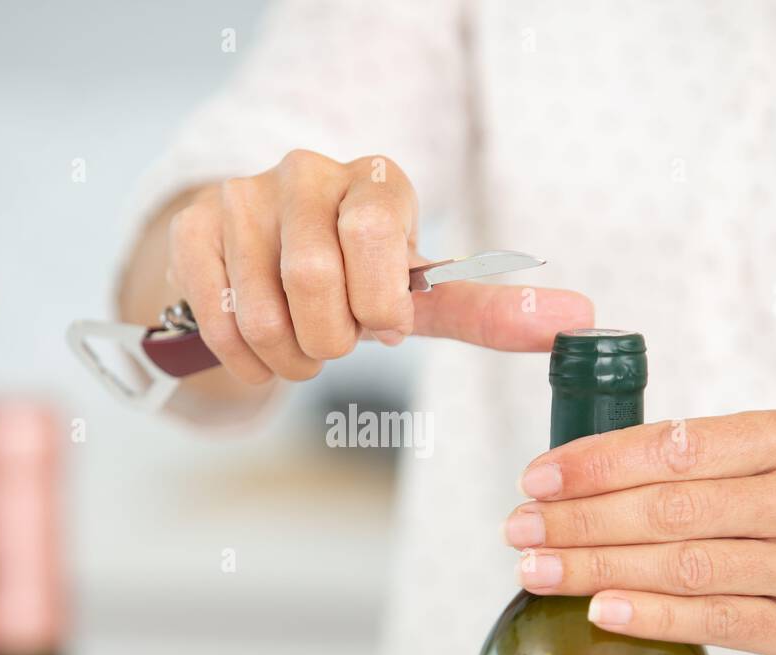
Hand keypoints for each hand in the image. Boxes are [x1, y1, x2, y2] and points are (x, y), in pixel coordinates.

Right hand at [152, 150, 591, 383]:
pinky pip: (219, 318)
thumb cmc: (350, 281)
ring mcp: (243, 195)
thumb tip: (581, 323)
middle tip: (332, 344)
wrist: (259, 265)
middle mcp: (307, 172)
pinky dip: (244, 360)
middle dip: (329, 343)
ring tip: (298, 349)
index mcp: (377, 180)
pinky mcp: (194, 226)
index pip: (377, 237)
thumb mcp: (417, 294)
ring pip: (266, 312)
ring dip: (288, 359)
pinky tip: (256, 350)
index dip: (376, 305)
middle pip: (315, 285)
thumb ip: (488, 310)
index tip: (379, 323)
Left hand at [504, 411, 775, 654]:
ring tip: (537, 568)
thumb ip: (700, 458)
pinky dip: (653, 615)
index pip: (674, 444)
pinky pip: (717, 620)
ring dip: (598, 566)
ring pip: (684, 564)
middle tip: (520, 526)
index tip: (538, 476)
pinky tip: (599, 609)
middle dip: (581, 518)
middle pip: (669, 508)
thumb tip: (584, 474)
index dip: (597, 462)